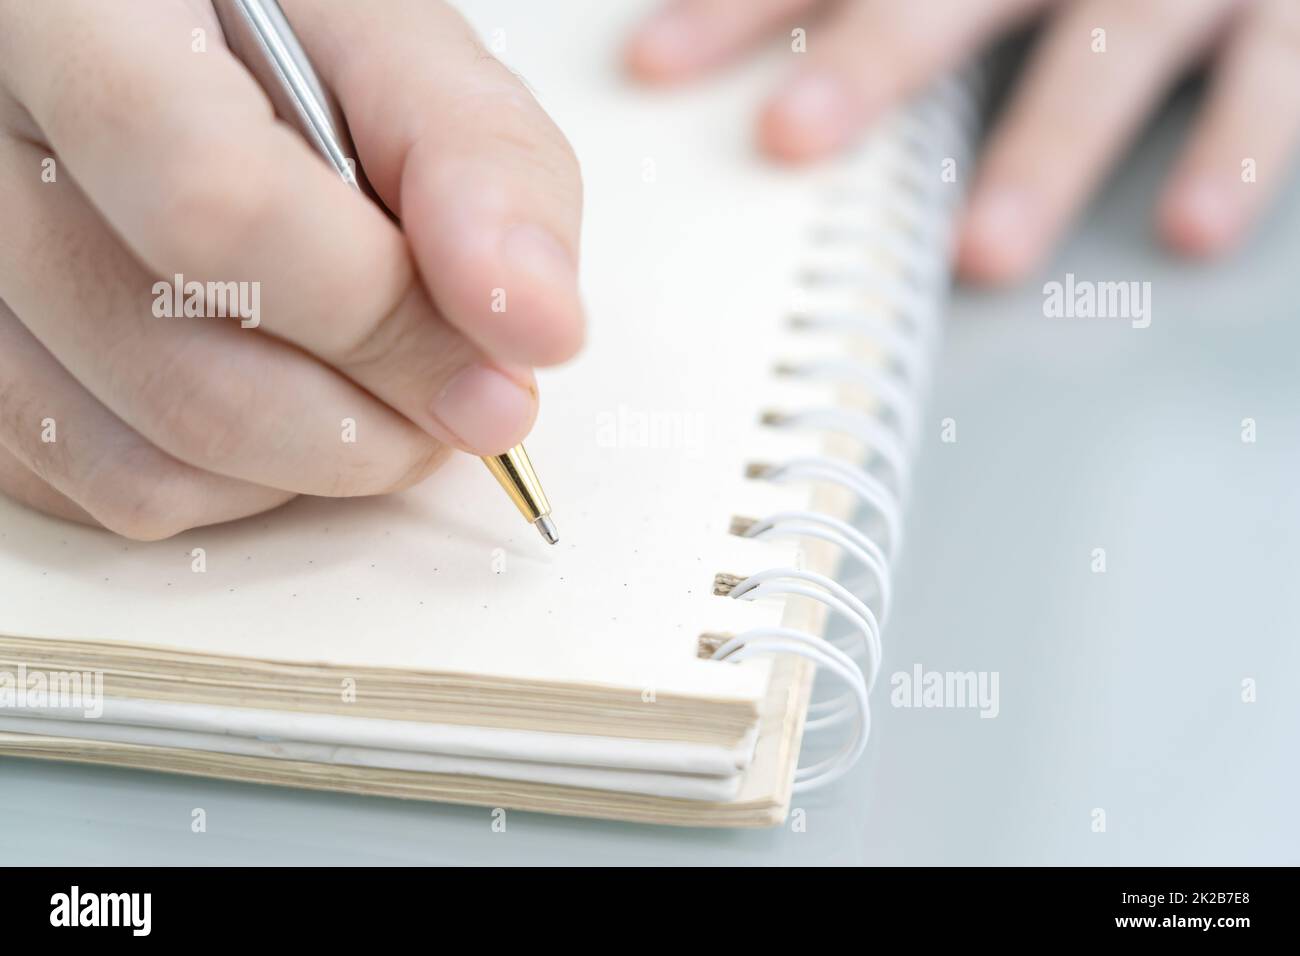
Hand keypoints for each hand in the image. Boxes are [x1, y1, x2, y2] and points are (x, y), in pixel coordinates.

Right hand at [0, 0, 583, 538]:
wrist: (173, 53)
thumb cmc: (270, 33)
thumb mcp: (394, 46)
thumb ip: (478, 163)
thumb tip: (535, 327)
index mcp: (74, 22)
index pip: (214, 208)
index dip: (383, 316)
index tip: (498, 368)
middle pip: (191, 378)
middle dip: (378, 417)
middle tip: (456, 380)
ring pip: (157, 468)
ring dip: (323, 458)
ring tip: (369, 363)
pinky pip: (125, 499)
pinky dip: (247, 482)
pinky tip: (280, 383)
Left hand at [625, 0, 1299, 282]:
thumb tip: (738, 22)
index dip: (744, 6)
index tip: (653, 64)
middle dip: (871, 57)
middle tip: (791, 136)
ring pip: (1112, 52)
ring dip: (1043, 149)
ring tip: (980, 252)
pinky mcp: (1292, 11)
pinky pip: (1280, 80)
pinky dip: (1240, 151)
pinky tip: (1186, 232)